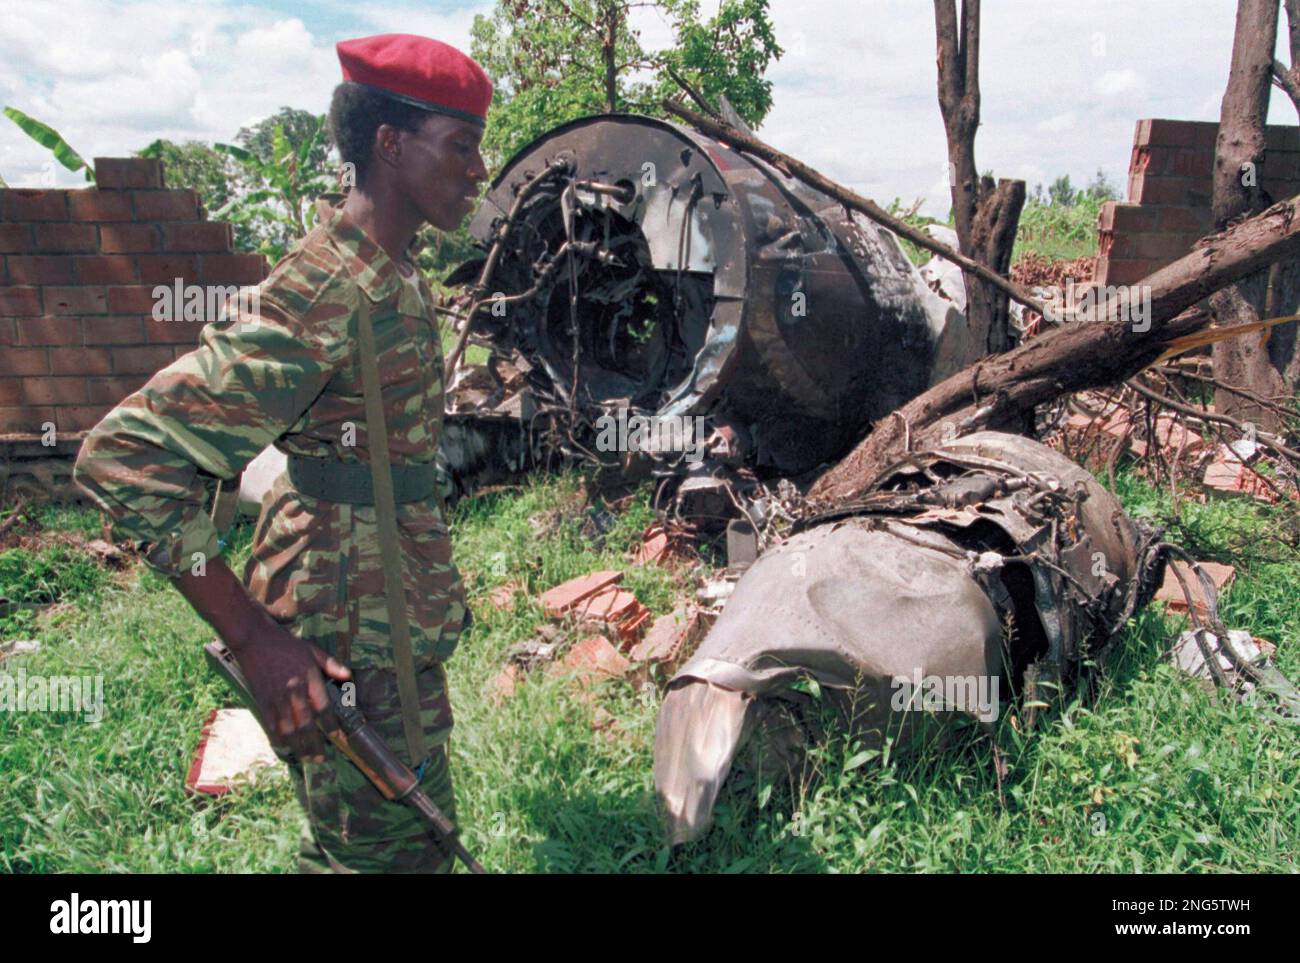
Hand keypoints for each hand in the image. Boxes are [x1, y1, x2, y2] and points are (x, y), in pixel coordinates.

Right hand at [227, 619, 351, 762]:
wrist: (254, 640)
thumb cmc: (285, 644)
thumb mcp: (311, 650)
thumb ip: (330, 664)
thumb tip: (347, 676)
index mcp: (308, 679)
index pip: (323, 708)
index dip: (330, 725)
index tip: (337, 737)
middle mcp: (294, 692)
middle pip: (306, 724)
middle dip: (314, 744)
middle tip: (321, 759)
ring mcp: (276, 698)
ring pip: (288, 729)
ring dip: (298, 746)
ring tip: (306, 759)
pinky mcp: (262, 701)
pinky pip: (270, 725)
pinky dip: (278, 739)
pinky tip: (284, 748)